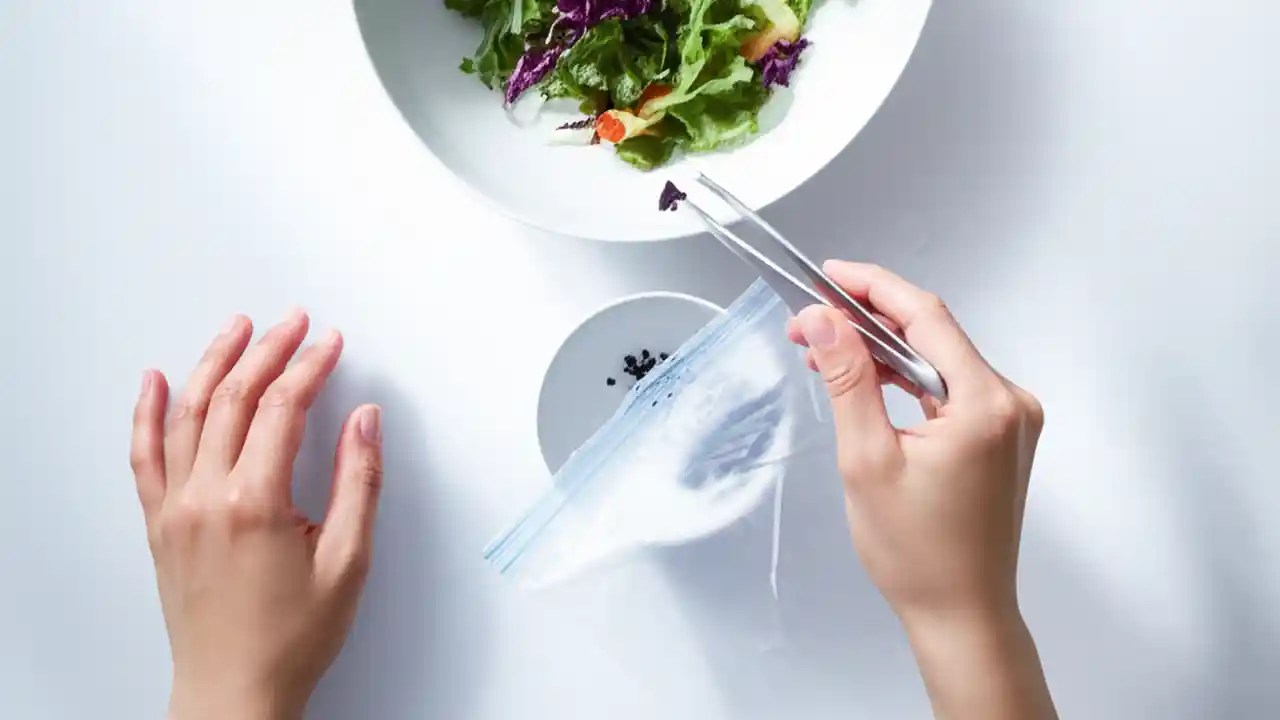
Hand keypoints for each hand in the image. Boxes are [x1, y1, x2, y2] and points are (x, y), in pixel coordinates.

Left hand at [130, 311, 382, 719]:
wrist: (234, 691)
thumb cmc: (291, 638)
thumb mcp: (348, 561)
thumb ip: (359, 483)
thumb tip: (365, 421)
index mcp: (255, 502)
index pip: (283, 408)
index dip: (310, 366)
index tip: (330, 343)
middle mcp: (206, 496)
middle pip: (235, 398)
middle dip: (268, 350)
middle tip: (293, 322)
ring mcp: (176, 508)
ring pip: (189, 414)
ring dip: (214, 362)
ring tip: (236, 329)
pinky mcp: (160, 524)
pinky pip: (144, 455)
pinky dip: (148, 412)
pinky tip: (156, 381)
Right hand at [788, 262, 1054, 719]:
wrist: (962, 613)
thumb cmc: (917, 553)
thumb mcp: (868, 460)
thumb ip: (848, 381)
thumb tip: (824, 321)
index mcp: (985, 404)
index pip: (926, 317)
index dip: (872, 287)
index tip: (828, 276)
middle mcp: (1010, 402)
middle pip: (934, 333)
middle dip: (868, 320)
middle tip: (808, 322)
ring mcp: (1011, 419)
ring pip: (939, 359)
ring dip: (884, 351)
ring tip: (826, 351)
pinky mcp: (1001, 435)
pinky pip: (950, 386)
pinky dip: (907, 378)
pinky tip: (869, 380)